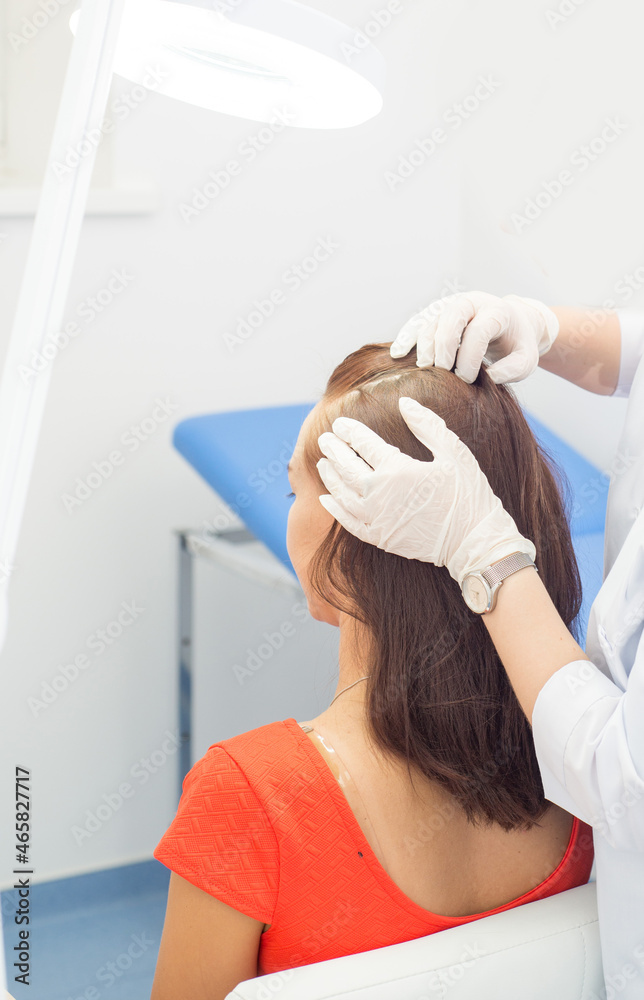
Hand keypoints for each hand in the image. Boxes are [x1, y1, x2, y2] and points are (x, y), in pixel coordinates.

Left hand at [317, 397, 535, 585]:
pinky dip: (335, 510)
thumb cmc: (468, 494)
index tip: (340, 424)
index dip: (350, 432)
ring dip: (330, 477)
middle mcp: (380, 495)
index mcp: (397, 470)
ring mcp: (377, 519)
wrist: (474, 542)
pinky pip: (349, 524)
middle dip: (334, 450)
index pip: (364, 444)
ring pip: (342, 494)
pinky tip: (327, 499)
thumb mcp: (453, 453)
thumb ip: (427, 425)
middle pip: (347, 468)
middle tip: (325, 439)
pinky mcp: (380, 538)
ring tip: (323, 463)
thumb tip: (404, 403)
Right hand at [390, 291, 558, 383]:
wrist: (513, 325)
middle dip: (444, 347)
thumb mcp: (526, 360)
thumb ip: (512, 370)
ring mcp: (453, 306)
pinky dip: (407, 336)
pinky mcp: (438, 313)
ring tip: (425, 369)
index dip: (470, 357)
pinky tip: (397, 353)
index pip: (479, 330)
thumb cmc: (517, 345)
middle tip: (443, 372)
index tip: (467, 379)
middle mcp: (472, 302)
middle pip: (451, 318)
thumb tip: (488, 378)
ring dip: (425, 346)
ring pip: (432, 321)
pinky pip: (418, 322)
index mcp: (497, 311)